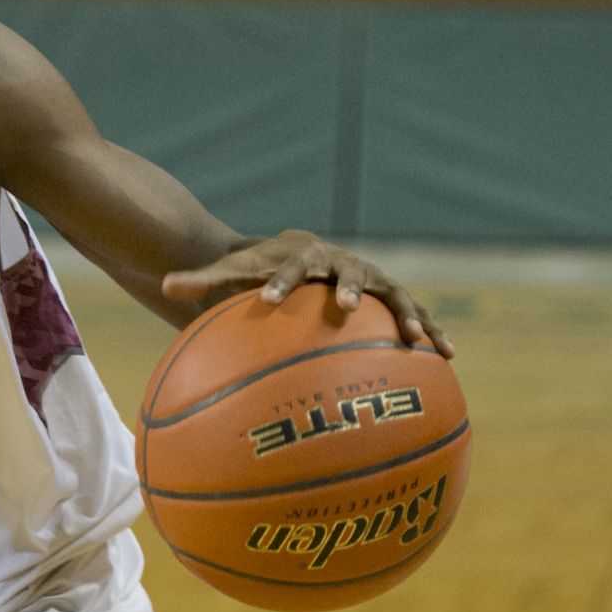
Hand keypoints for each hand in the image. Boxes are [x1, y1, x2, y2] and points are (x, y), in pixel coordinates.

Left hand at [161, 230, 453, 355]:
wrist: (303, 251)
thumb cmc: (264, 271)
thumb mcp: (233, 275)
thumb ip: (201, 282)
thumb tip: (163, 287)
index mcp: (304, 259)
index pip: (289, 270)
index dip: (279, 284)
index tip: (266, 302)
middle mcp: (342, 265)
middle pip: (349, 274)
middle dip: (348, 289)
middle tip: (344, 306)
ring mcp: (371, 280)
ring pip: (394, 294)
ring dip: (407, 314)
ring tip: (421, 341)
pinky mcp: (388, 299)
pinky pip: (413, 316)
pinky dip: (431, 333)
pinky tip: (448, 360)